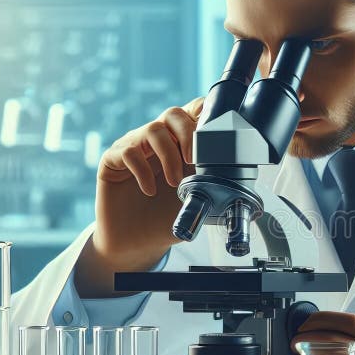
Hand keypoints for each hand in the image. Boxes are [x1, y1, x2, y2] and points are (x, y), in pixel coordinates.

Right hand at [74, 97, 203, 296]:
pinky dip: (142, 170)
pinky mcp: (113, 160)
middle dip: (187, 134)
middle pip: (173, 114)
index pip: (192, 112)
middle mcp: (158, 141)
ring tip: (174, 183)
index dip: (204, 113)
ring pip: (153, 129)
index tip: (214, 132)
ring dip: (168, 156)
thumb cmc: (166, 219)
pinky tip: (149, 190)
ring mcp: (134, 147)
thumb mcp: (196, 200)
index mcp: (180, 144)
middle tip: (193, 160)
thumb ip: (213, 183)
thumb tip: (241, 179)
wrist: (136, 242)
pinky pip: (127, 151)